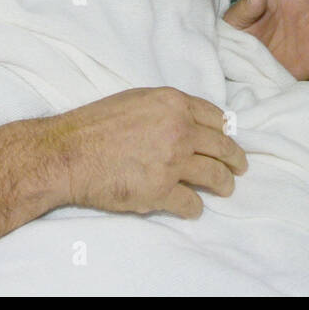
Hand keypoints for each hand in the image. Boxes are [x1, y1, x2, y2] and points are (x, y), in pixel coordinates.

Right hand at [50, 87, 247, 218]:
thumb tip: (187, 121)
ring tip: (225, 188)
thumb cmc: (94, 125)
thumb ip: (165, 109)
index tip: (228, 139)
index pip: (215, 117)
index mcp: (174, 104)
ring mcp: (173, 161)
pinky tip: (194, 208)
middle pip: (222, 146)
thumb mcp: (135, 100)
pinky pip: (190, 202)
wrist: (68, 153)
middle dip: (235, 159)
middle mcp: (180, 130)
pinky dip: (195, 208)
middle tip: (239, 168)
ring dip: (223, 184)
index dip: (225, 131)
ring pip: (214, 175)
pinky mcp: (161, 190)